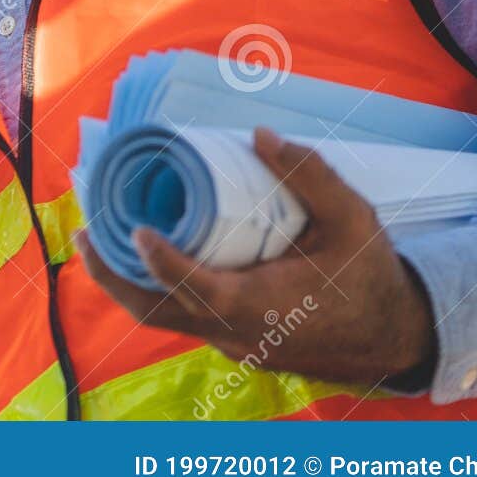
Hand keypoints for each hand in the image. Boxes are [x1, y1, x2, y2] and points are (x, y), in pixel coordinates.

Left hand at [73, 127, 435, 386]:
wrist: (393, 335)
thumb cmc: (371, 275)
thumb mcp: (353, 219)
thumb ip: (310, 175)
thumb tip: (258, 135)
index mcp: (265, 305)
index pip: (201, 290)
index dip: (163, 263)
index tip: (134, 231)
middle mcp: (237, 331)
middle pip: (158, 311)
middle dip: (113, 275)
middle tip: (83, 230)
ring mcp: (229, 342)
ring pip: (162, 318)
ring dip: (124, 282)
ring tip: (94, 238)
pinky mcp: (229, 341)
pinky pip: (179, 317)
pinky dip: (152, 288)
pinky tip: (138, 256)